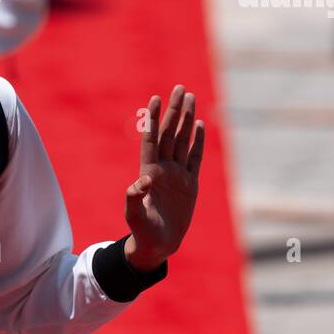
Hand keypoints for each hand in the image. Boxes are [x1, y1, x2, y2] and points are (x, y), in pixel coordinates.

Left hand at [124, 85, 204, 270]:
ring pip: (183, 140)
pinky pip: (195, 157)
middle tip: (179, 88)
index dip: (152, 119)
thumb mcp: (135, 216)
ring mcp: (177, 174)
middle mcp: (162, 168)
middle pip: (170, 133)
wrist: (158, 244)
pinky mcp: (190, 183)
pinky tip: (199, 124)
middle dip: (174, 111)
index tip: (154, 98)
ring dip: (186, 120)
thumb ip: (134, 198)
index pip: (151, 139)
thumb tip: (140, 182)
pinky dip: (198, 141)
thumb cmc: (142, 231)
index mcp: (148, 172)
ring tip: (190, 98)